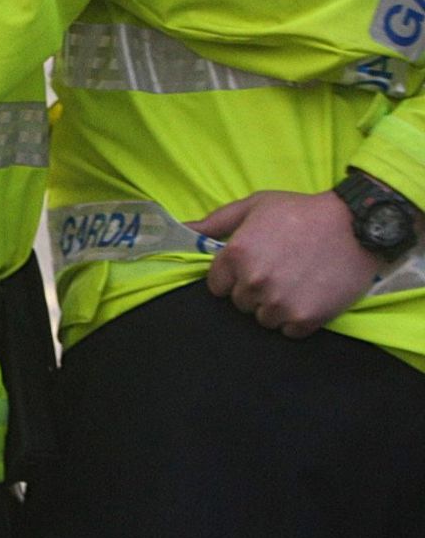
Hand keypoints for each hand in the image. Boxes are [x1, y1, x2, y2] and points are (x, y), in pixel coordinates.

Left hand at [195, 189, 379, 338]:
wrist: (353, 226)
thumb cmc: (299, 212)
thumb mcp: (253, 206)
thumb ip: (215, 222)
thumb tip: (184, 229)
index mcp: (235, 255)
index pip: (216, 286)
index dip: (231, 278)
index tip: (249, 268)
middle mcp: (253, 282)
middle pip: (240, 303)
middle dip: (253, 291)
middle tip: (277, 271)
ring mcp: (280, 303)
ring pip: (264, 318)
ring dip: (274, 306)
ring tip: (294, 282)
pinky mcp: (307, 318)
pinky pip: (289, 331)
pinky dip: (297, 319)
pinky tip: (308, 295)